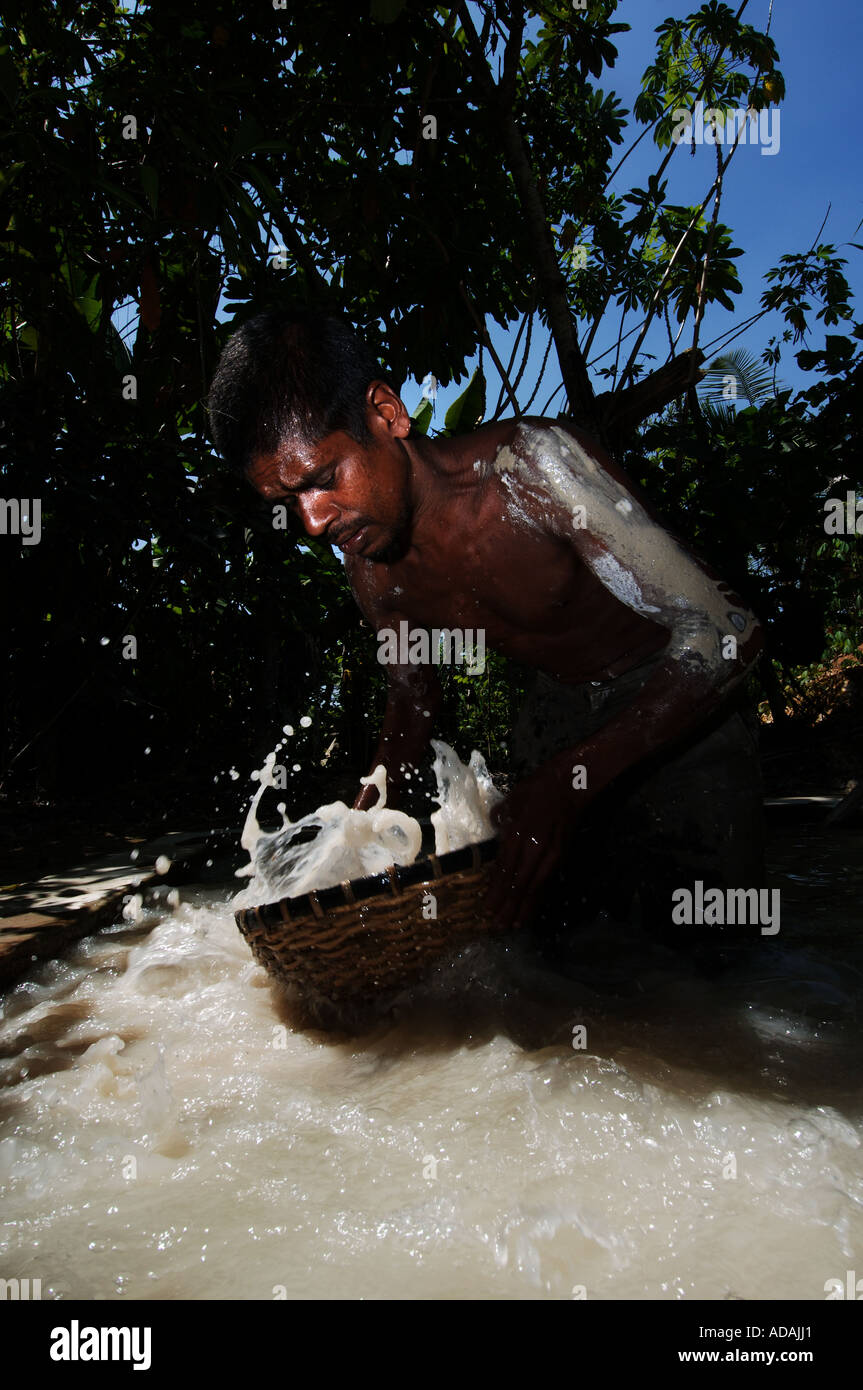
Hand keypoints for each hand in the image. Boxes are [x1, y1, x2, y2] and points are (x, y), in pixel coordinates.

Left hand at [484, 761, 584, 931]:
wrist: (570, 785)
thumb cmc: (537, 789)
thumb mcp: (512, 799)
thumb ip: (500, 817)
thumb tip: (493, 827)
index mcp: (520, 834)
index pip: (505, 869)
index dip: (496, 890)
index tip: (487, 908)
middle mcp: (535, 848)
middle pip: (519, 884)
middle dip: (508, 906)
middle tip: (497, 926)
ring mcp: (550, 854)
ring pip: (534, 887)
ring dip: (523, 908)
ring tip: (513, 926)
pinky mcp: (560, 856)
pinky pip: (545, 882)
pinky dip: (537, 898)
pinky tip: (530, 909)